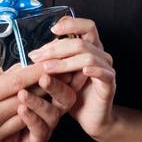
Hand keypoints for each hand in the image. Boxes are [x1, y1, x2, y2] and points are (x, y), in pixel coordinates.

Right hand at [0, 45, 71, 141]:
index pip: (15, 80)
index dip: (36, 71)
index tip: (50, 63)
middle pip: (26, 97)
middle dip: (44, 85)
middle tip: (59, 75)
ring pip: (26, 117)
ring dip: (40, 105)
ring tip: (51, 94)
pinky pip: (16, 135)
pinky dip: (26, 124)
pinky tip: (32, 116)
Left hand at [28, 17, 115, 139]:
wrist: (89, 117)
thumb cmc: (73, 94)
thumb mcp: (59, 75)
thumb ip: (52, 61)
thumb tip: (32, 53)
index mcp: (89, 48)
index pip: (85, 26)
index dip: (71, 23)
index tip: (52, 29)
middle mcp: (100, 54)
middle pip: (80, 41)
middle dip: (56, 48)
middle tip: (37, 57)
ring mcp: (106, 68)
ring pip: (88, 56)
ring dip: (65, 62)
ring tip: (47, 69)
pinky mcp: (109, 83)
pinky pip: (103, 72)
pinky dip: (93, 70)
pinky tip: (82, 72)